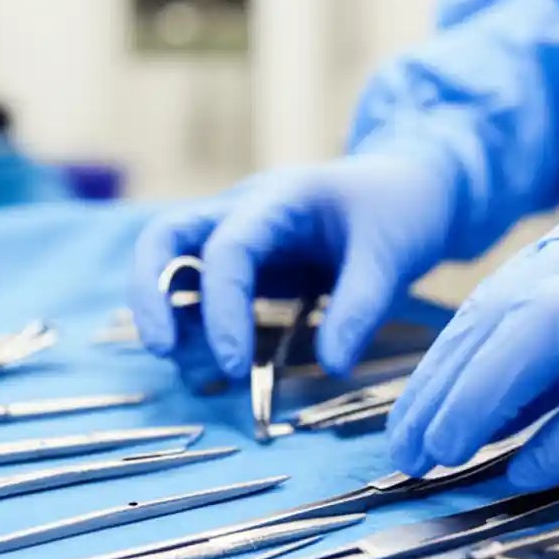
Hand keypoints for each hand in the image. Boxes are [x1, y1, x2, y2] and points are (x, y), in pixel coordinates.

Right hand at [128, 153, 456, 378]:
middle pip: (165, 236)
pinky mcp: (243, 264)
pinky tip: (213, 361)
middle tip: (161, 350)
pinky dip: (193, 324)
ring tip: (194, 370)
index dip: (223, 309)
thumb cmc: (399, 211)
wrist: (408, 188)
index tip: (236, 366)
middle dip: (151, 293)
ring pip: (171, 262)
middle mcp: (243, 210)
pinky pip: (198, 289)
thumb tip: (332, 366)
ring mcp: (236, 234)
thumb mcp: (393, 256)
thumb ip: (361, 309)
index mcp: (281, 199)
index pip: (228, 247)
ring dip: (169, 315)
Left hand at [388, 162, 558, 485]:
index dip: (442, 363)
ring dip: (474, 402)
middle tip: (402, 451)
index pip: (498, 296)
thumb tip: (511, 403)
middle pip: (499, 314)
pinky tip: (521, 469)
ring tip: (435, 457)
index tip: (409, 417)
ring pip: (539, 335)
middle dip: (438, 387)